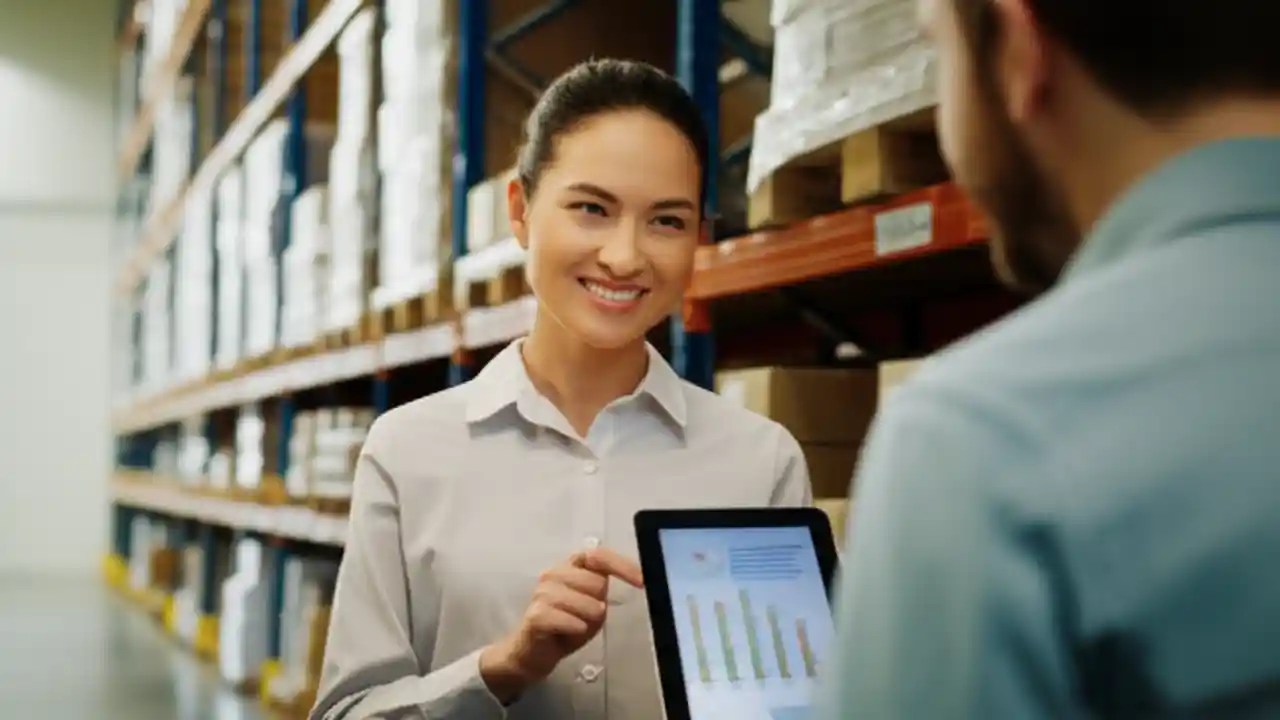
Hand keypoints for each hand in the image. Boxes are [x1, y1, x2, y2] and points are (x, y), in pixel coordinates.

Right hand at [480, 547, 643, 702]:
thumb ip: (603, 592)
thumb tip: (629, 581)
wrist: (534, 652)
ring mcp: (542, 592)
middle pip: (595, 582)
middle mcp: (554, 573)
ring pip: (585, 603)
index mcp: (570, 566)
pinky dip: (576, 629)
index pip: (599, 556)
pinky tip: (569, 632)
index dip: (622, 567)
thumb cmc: (567, 626)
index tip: (642, 581)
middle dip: (598, 604)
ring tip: (575, 627)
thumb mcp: (593, 607)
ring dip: (587, 620)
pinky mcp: (536, 614)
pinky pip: (570, 620)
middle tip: (585, 617)